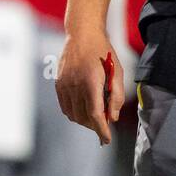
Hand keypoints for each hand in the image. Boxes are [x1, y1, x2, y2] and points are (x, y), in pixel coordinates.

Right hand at [56, 30, 123, 144]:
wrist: (82, 35)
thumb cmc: (103, 53)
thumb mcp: (117, 72)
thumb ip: (117, 96)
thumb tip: (112, 118)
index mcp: (91, 82)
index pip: (95, 115)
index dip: (101, 130)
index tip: (107, 140)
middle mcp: (75, 85)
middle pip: (84, 118)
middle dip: (96, 125)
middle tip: (106, 122)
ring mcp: (64, 85)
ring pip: (73, 115)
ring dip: (85, 121)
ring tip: (96, 115)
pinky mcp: (58, 84)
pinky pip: (65, 107)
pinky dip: (74, 113)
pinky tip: (84, 109)